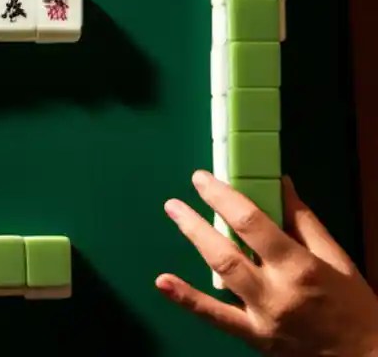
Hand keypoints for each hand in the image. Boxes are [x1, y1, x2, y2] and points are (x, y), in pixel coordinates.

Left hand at [158, 170, 377, 356]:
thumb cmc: (353, 305)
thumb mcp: (337, 260)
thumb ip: (304, 221)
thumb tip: (280, 183)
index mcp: (301, 267)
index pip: (254, 225)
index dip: (224, 198)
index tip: (203, 180)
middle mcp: (277, 291)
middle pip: (229, 251)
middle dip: (199, 222)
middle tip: (176, 200)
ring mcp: (261, 316)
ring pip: (220, 275)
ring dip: (194, 242)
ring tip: (174, 216)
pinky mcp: (253, 336)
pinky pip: (215, 317)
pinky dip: (186, 299)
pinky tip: (162, 282)